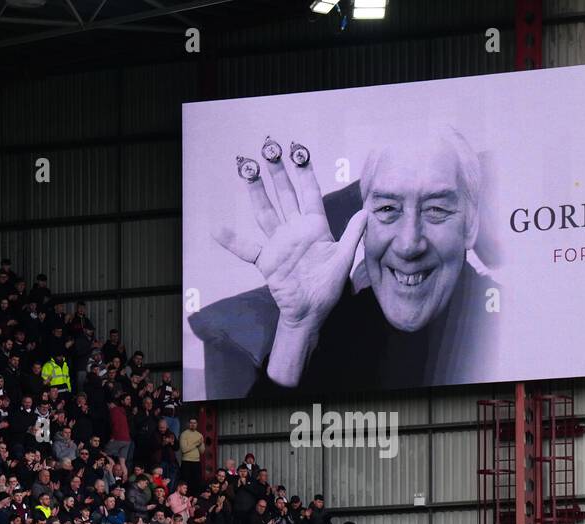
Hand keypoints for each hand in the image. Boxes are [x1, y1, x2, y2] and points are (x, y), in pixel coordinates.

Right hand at [213, 141, 366, 387]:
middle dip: (278, 172)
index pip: (309, 194)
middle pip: (284, 195)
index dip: (304, 173)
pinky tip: (217, 230)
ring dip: (257, 191)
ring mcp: (279, 243)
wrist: (310, 313)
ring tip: (248, 170)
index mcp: (315, 227)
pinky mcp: (267, 260)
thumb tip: (367, 213)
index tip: (298, 152)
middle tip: (269, 149)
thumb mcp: (344, 260)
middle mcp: (295, 230)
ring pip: (265, 211)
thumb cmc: (329, 288)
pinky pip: (247, 248)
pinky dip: (232, 241)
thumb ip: (353, 235)